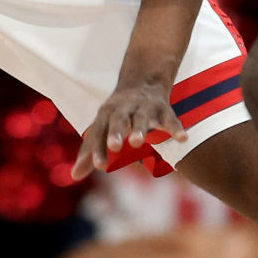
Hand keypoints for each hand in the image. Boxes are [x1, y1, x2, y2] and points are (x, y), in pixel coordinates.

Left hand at [72, 82, 188, 180]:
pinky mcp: (163, 109)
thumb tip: (74, 176)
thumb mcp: (102, 128)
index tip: (99, 167)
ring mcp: (145, 107)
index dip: (99, 148)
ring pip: (143, 117)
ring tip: (137, 143)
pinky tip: (182, 139)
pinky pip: (171, 118)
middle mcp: (124, 109)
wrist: (142, 81)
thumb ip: (90, 151)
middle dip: (116, 132)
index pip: (100, 131)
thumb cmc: (117, 113)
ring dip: (140, 129)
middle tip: (114, 147)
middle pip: (119, 119)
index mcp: (106, 114)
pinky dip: (176, 127)